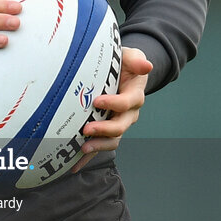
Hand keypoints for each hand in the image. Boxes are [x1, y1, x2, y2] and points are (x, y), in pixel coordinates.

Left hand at [71, 47, 152, 172]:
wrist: (124, 74)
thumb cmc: (125, 64)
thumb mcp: (131, 56)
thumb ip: (137, 59)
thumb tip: (146, 65)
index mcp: (134, 95)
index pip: (126, 102)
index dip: (114, 103)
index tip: (97, 101)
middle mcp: (129, 114)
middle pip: (120, 126)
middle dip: (104, 130)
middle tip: (87, 129)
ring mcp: (118, 124)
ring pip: (112, 140)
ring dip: (98, 146)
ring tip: (82, 148)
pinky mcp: (107, 131)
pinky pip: (99, 145)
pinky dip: (88, 157)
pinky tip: (73, 165)